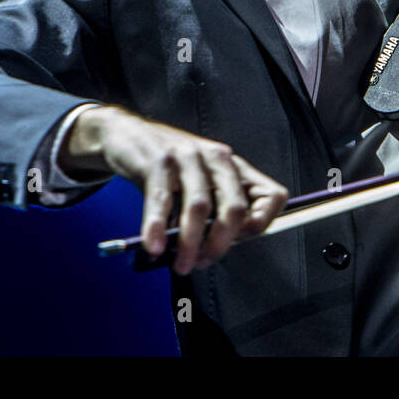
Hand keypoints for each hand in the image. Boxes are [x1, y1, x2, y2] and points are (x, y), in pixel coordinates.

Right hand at [61, 105, 288, 274]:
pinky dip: (157, 228)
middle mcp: (217, 159)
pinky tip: (153, 246)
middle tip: (203, 263)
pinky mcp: (159, 160)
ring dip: (190, 243)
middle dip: (220, 244)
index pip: (271, 195)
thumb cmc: (169, 166)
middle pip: (235, 207)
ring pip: (200, 207)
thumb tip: (217, 249)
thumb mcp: (201, 181)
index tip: (240, 244)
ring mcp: (188, 157)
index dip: (263, 223)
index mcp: (234, 167)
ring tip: (180, 264)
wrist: (126, 134)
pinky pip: (162, 200)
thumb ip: (214, 210)